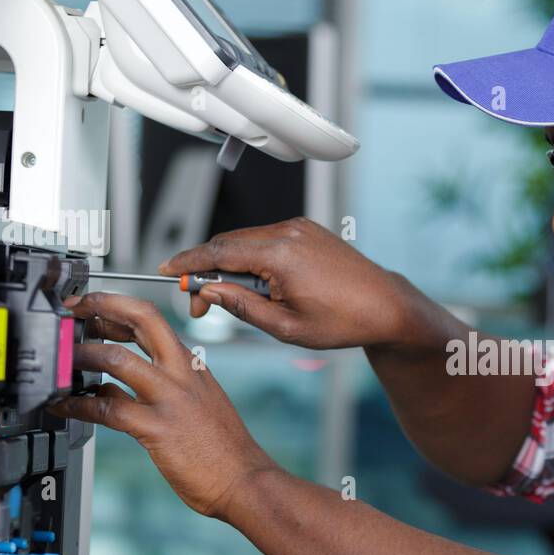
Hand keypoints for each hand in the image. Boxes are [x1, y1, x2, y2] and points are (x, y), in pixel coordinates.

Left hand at [48, 292, 277, 520]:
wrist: (246, 480)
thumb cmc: (224, 450)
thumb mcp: (201, 403)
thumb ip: (165, 388)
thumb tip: (116, 384)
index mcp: (193, 366)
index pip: (153, 319)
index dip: (118, 307)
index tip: (93, 309)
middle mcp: (182, 374)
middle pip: (141, 319)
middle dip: (101, 307)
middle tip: (72, 311)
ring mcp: (170, 399)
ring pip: (118, 359)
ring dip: (82, 354)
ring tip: (61, 358)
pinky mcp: (157, 428)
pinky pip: (109, 408)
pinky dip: (79, 405)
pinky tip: (64, 406)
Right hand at [159, 217, 417, 349]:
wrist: (385, 305)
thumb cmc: (344, 320)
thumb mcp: (286, 327)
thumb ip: (243, 307)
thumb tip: (210, 292)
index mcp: (281, 254)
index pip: (219, 251)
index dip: (189, 262)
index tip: (168, 271)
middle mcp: (288, 232)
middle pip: (228, 243)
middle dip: (208, 270)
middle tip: (200, 303)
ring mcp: (298, 227)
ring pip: (246, 240)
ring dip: (230, 264)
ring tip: (233, 298)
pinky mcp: (306, 229)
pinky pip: (266, 239)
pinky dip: (252, 257)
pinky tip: (257, 284)